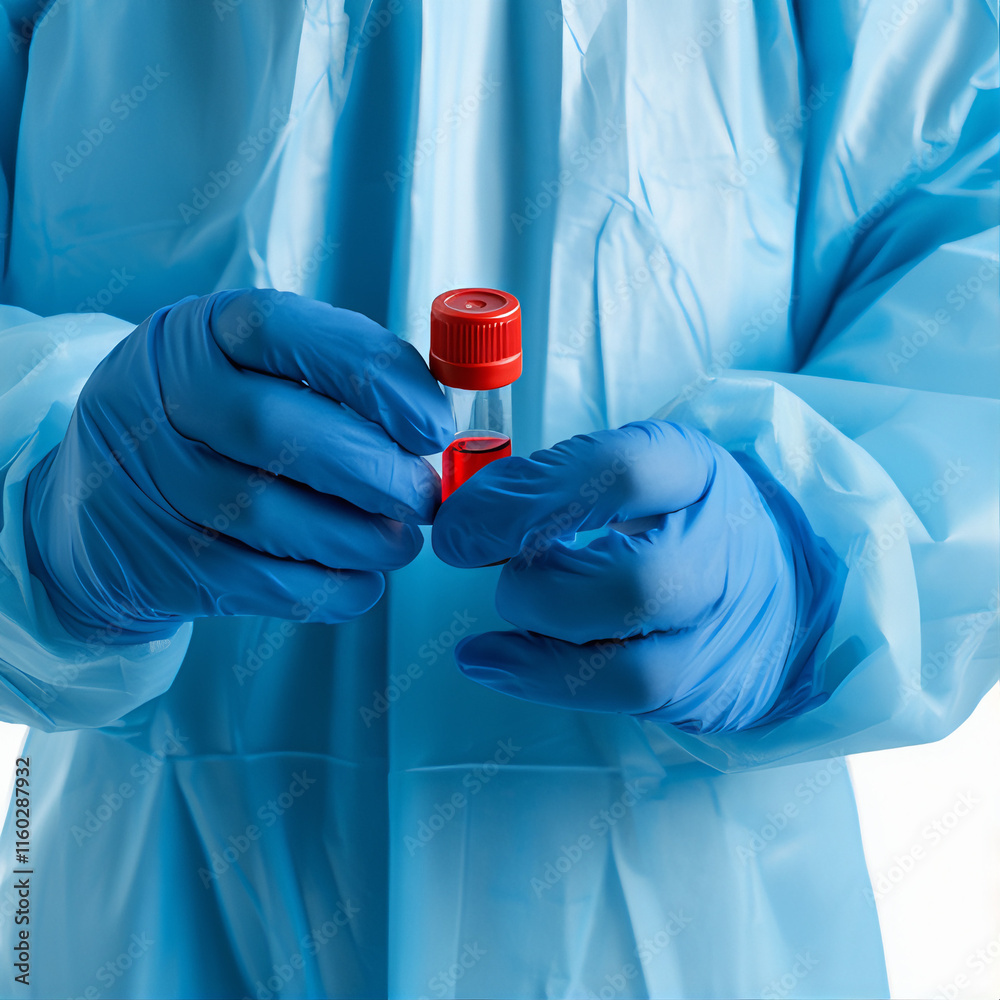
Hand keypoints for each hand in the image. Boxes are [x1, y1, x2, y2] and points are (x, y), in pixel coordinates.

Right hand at [24, 289, 452, 641]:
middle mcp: (164, 399)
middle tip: (424, 496)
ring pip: (268, 516)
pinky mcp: (165, 561)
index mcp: (202, 334)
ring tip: (401, 541)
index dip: (372, 376)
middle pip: (274, 429)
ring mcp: (156, 484)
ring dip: (358, 538)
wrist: (103, 503)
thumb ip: (340, 377)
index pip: (284, 332)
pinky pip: (260, 583)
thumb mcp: (256, 368)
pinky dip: (329, 588)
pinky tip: (362, 579)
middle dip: (373, 471)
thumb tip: (433, 424)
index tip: (432, 425)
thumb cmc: (213, 422)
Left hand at [432, 421, 839, 732]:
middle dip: (536, 589)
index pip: (620, 477)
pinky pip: (623, 698)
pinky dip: (543, 680)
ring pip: (632, 667)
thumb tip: (466, 517)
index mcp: (696, 474)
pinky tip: (494, 662)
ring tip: (496, 628)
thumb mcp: (631, 473)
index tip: (460, 523)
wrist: (774, 583)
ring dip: (541, 646)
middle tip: (493, 572)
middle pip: (634, 586)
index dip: (528, 502)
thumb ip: (554, 482)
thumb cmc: (680, 516)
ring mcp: (719, 633)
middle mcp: (720, 556)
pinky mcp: (704, 688)